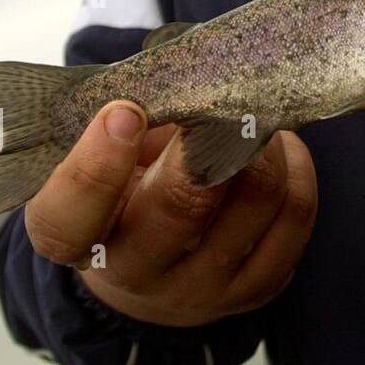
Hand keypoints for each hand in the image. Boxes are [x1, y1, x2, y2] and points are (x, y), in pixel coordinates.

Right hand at [23, 103, 317, 327]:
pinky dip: (295, 167)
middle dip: (208, 139)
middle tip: (221, 99)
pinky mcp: (258, 287)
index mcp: (79, 239)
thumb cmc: (128, 192)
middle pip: (183, 204)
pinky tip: (278, 150)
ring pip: (255, 196)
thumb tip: (185, 75)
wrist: (156, 269)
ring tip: (253, 119)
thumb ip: (129, 124)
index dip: (95, 166)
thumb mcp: (108, 161)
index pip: (69, 218)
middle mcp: (136, 274)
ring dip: (263, 143)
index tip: (125, 111)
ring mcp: (201, 289)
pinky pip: (295, 212)